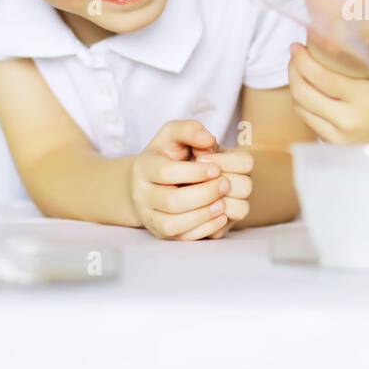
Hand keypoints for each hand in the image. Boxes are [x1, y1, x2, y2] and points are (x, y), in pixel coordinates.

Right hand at [129, 120, 253, 239]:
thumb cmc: (170, 155)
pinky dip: (203, 230)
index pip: (166, 172)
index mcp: (144, 167)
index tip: (217, 168)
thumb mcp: (174, 135)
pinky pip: (181, 238)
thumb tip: (207, 140)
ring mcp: (150, 217)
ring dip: (204, 215)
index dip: (194, 172)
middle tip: (226, 184)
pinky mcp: (162, 233)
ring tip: (224, 202)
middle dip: (204, 193)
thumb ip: (190, 130)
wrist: (154, 181)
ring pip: (174, 225)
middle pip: (172, 201)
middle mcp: (142, 194)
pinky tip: (221, 217)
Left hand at [287, 40, 368, 146]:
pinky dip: (307, 108)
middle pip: (302, 95)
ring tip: (300, 74)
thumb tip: (363, 29)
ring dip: (296, 91)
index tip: (295, 47)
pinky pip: (313, 125)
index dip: (301, 61)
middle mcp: (346, 120)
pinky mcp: (340, 147)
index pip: (319, 78)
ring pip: (302, 112)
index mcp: (361, 99)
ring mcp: (341, 137)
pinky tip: (313, 95)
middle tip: (294, 58)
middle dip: (292, 73)